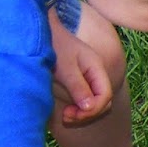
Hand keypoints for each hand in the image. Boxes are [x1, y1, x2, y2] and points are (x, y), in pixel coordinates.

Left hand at [48, 13, 113, 128]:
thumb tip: (89, 108)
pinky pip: (84, 100)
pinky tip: (65, 110)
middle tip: (67, 116)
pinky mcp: (79, 82)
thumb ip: (78, 86)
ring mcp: (88, 79)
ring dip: (81, 113)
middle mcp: (96, 75)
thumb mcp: (64, 67)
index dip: (94, 108)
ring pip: (94, 103)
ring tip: (65, 115)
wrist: (41, 30)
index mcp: (97, 68)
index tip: (74, 114)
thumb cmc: (53, 45)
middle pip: (103, 101)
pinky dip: (77, 108)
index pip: (105, 95)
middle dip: (87, 113)